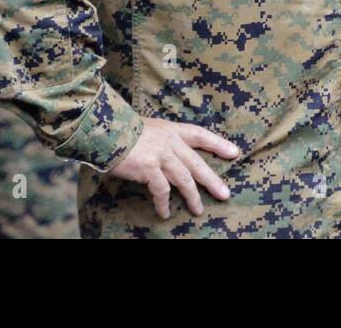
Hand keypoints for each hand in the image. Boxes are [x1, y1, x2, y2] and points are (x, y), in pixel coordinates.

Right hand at [109, 118, 239, 219]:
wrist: (106, 131)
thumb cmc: (124, 131)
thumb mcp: (151, 128)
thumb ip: (164, 139)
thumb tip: (172, 155)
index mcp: (172, 130)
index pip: (201, 135)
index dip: (218, 144)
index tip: (234, 153)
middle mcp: (171, 142)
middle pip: (197, 163)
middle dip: (212, 180)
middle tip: (225, 194)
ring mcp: (161, 155)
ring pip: (184, 179)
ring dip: (192, 196)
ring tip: (198, 210)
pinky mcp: (149, 168)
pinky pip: (162, 190)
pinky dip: (164, 203)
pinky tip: (165, 213)